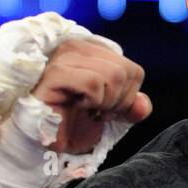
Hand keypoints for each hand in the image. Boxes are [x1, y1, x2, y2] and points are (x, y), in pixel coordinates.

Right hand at [32, 37, 151, 153]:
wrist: (44, 141)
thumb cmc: (72, 124)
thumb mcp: (110, 116)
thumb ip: (130, 108)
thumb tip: (143, 103)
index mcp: (93, 52)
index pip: (133, 71)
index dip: (126, 97)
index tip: (104, 108)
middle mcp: (77, 47)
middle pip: (125, 71)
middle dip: (117, 101)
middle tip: (96, 111)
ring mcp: (64, 56)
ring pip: (112, 75)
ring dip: (104, 103)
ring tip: (86, 109)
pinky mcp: (55, 72)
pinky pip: (94, 82)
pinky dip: (92, 101)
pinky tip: (76, 106)